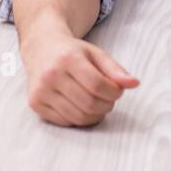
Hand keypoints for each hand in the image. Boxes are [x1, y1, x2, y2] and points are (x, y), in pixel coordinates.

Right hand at [21, 29, 139, 126]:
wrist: (42, 48)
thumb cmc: (72, 52)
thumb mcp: (96, 54)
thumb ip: (115, 69)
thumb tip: (134, 84)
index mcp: (68, 58)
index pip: (98, 85)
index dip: (114, 93)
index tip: (117, 91)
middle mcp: (51, 75)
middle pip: (89, 103)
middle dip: (106, 106)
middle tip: (108, 99)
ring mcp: (41, 91)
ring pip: (78, 117)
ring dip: (94, 115)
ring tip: (97, 104)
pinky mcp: (35, 104)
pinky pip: (65, 122)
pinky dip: (78, 119)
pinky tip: (80, 107)